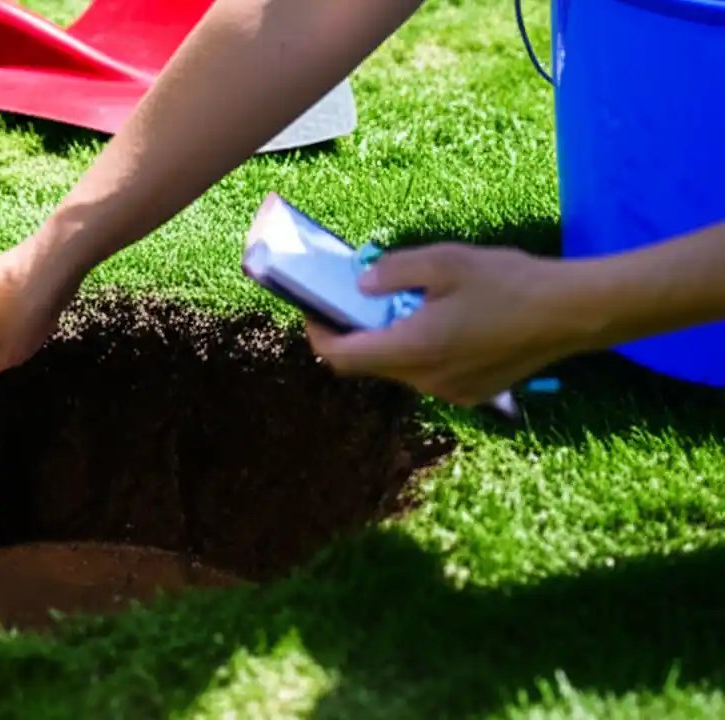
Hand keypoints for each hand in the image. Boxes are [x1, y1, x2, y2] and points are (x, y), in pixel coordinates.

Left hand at [306, 243, 592, 405]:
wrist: (573, 314)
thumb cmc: (510, 283)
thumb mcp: (445, 261)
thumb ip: (394, 272)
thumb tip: (360, 286)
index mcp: (412, 350)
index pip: (341, 357)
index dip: (318, 335)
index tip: (313, 310)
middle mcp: (425, 381)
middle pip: (369, 364)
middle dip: (355, 333)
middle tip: (356, 299)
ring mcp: (450, 393)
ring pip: (399, 370)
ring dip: (390, 341)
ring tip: (402, 305)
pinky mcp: (472, 394)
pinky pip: (428, 375)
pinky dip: (419, 351)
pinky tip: (440, 321)